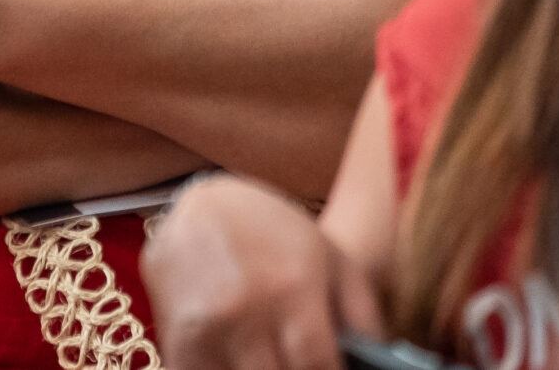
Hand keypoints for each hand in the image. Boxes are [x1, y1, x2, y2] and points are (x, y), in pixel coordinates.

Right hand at [145, 175, 384, 369]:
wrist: (202, 205)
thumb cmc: (275, 232)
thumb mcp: (331, 258)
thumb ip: (364, 315)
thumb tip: (381, 363)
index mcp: (291, 290)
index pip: (319, 368)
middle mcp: (245, 311)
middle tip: (301, 359)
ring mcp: (206, 329)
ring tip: (274, 355)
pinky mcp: (177, 342)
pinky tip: (243, 359)